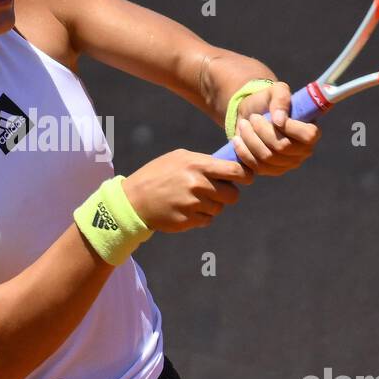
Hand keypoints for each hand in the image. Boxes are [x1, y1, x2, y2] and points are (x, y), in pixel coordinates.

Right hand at [122, 149, 253, 232]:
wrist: (133, 200)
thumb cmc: (158, 174)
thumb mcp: (179, 158)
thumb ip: (205, 161)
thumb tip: (231, 166)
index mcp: (197, 165)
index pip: (235, 171)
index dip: (245, 175)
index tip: (245, 177)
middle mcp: (198, 185)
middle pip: (233, 194)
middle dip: (228, 193)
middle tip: (216, 190)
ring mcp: (193, 205)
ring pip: (220, 208)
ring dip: (212, 205)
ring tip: (195, 199)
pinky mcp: (188, 221)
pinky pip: (208, 220)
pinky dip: (202, 216)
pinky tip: (187, 209)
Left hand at [231, 81, 320, 175]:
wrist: (251, 114)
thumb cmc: (268, 101)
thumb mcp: (276, 91)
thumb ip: (281, 98)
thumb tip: (280, 120)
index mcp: (311, 132)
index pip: (308, 136)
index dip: (289, 127)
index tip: (272, 117)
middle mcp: (303, 151)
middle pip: (282, 147)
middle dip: (262, 131)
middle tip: (253, 118)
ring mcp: (287, 164)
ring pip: (266, 157)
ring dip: (250, 139)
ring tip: (244, 125)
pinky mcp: (270, 171)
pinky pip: (256, 167)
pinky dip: (243, 151)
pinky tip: (238, 139)